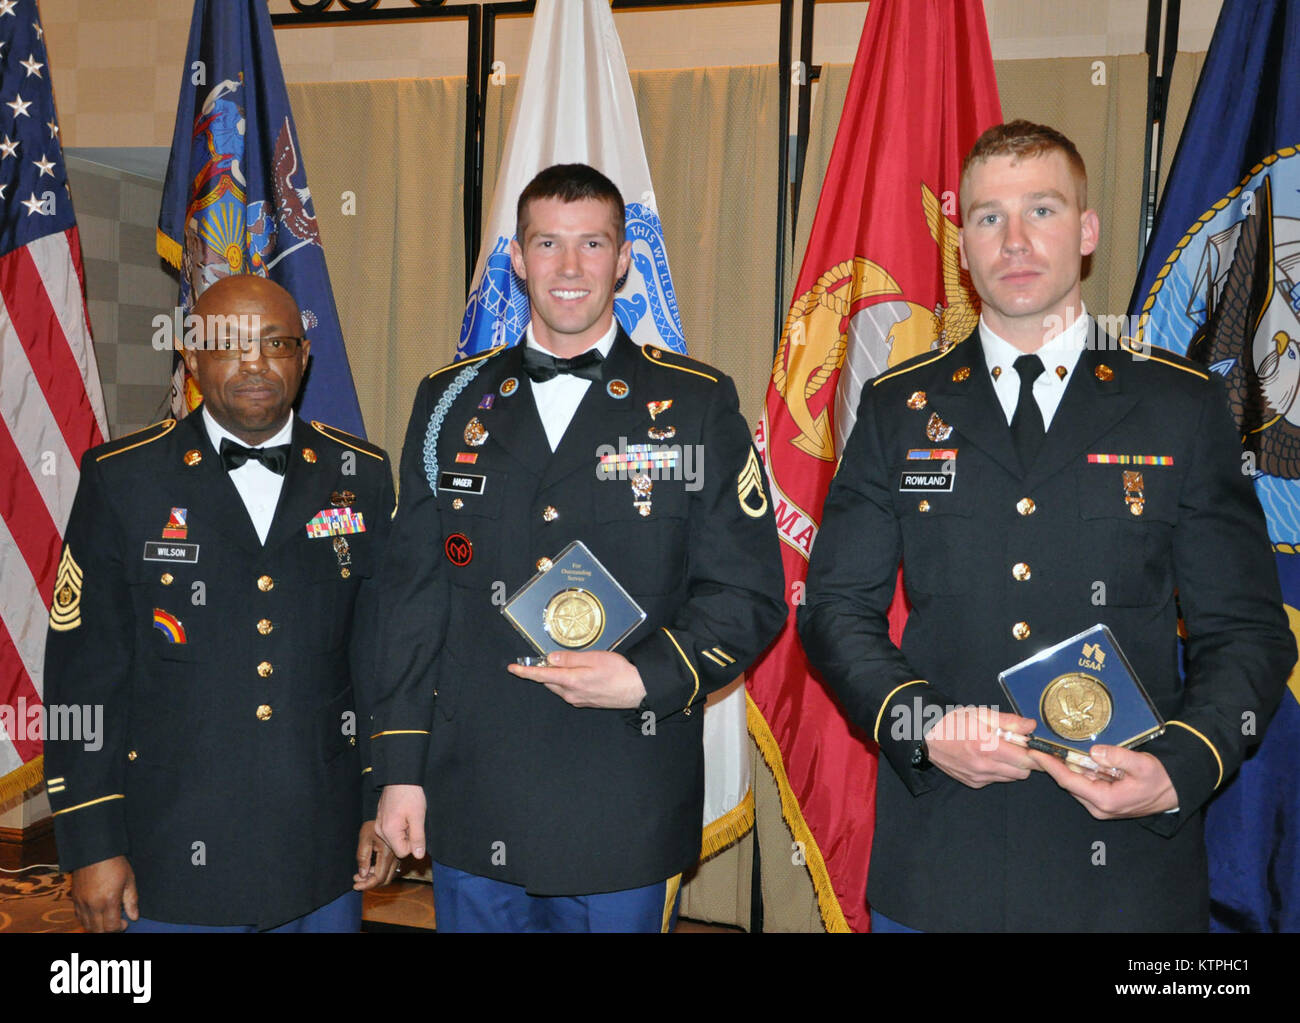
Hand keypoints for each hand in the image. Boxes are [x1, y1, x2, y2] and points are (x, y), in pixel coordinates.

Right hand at [70, 856, 137, 932]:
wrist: (94, 851)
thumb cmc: (114, 863)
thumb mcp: (129, 880)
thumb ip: (131, 900)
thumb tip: (134, 917)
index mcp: (108, 900)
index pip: (111, 927)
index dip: (119, 928)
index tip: (125, 923)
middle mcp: (93, 904)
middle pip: (98, 930)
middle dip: (109, 930)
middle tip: (117, 922)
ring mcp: (82, 902)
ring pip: (87, 925)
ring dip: (97, 927)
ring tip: (107, 918)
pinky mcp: (74, 898)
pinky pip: (79, 917)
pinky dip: (87, 920)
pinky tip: (96, 913)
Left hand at [353, 819, 399, 889]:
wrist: (386, 815)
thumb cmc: (373, 825)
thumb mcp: (364, 838)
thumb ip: (363, 857)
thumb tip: (363, 874)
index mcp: (387, 853)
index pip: (379, 877)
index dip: (367, 884)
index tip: (355, 885)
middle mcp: (395, 857)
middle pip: (384, 879)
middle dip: (370, 883)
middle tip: (356, 880)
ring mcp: (397, 857)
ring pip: (388, 876)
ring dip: (374, 879)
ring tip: (360, 875)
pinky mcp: (397, 856)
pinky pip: (389, 870)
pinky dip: (379, 873)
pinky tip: (369, 869)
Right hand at [375, 784, 426, 859]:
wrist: (400, 777)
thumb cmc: (410, 794)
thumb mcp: (418, 817)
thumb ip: (418, 838)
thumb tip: (418, 855)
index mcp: (389, 831)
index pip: (402, 852)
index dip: (413, 844)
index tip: (416, 830)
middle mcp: (380, 830)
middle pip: (397, 846)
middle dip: (408, 837)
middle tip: (412, 821)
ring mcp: (379, 824)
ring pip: (394, 839)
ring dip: (404, 831)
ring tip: (407, 816)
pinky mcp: (380, 819)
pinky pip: (391, 831)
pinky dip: (399, 826)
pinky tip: (403, 814)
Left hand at [506, 650, 646, 708]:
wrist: (636, 689)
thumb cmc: (618, 672)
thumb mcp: (593, 658)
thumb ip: (569, 659)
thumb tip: (550, 659)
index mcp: (571, 681)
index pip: (541, 676)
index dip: (526, 671)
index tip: (513, 668)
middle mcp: (571, 694)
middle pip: (548, 681)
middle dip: (543, 670)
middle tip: (545, 657)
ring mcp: (578, 700)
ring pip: (558, 686)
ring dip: (556, 676)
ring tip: (567, 664)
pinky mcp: (585, 702)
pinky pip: (568, 691)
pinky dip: (567, 681)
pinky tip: (578, 674)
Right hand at [923, 706, 1037, 787]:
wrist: (925, 737)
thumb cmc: (953, 722)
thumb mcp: (981, 714)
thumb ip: (1008, 721)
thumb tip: (1031, 726)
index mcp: (987, 745)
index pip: (1026, 759)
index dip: (1036, 753)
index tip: (1037, 746)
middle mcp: (984, 765)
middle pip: (1023, 772)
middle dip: (1025, 760)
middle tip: (1017, 746)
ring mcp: (979, 777)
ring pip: (1011, 777)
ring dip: (1013, 766)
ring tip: (1000, 750)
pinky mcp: (974, 783)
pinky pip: (996, 780)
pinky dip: (998, 771)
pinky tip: (987, 758)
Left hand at [1030, 745, 1178, 817]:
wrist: (1174, 792)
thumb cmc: (1160, 779)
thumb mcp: (1143, 765)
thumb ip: (1119, 757)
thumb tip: (1095, 751)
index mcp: (1105, 800)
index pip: (1068, 781)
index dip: (1050, 766)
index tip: (1035, 752)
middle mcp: (1098, 807)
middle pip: (1067, 782)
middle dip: (1052, 765)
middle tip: (1037, 745)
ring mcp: (1100, 806)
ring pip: (1074, 783)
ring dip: (1063, 767)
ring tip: (1048, 748)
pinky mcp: (1102, 801)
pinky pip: (1083, 784)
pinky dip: (1075, 770)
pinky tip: (1069, 756)